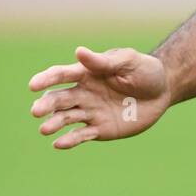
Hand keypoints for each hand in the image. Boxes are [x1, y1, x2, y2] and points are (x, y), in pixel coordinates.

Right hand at [29, 46, 171, 148]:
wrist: (162, 92)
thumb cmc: (145, 71)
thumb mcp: (129, 61)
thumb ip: (104, 61)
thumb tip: (79, 52)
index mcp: (88, 73)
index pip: (62, 75)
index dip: (46, 79)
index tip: (33, 85)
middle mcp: (84, 93)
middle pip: (59, 98)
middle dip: (46, 104)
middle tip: (36, 111)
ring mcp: (90, 111)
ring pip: (66, 118)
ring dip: (54, 123)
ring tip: (44, 128)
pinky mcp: (99, 129)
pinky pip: (81, 135)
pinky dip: (69, 140)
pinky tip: (58, 143)